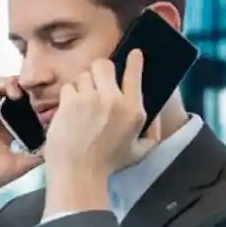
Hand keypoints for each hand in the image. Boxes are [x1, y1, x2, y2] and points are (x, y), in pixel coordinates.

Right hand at [0, 77, 43, 198]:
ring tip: (11, 89)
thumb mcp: (17, 166)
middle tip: (27, 90)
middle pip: (5, 91)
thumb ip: (36, 155)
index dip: (31, 98)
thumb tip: (59, 147)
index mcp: (4, 128)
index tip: (43, 98)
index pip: (20, 105)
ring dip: (0, 84)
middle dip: (17, 86)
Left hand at [43, 49, 156, 178]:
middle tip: (94, 85)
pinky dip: (68, 98)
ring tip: (80, 105)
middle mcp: (114, 100)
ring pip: (82, 76)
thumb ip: (151, 132)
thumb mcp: (140, 151)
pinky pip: (68, 88)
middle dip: (98, 71)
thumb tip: (157, 118)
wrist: (78, 173)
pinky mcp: (70, 103)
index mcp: (133, 110)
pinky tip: (69, 112)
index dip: (134, 60)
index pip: (135, 74)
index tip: (134, 53)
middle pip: (103, 65)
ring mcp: (91, 99)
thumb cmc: (108, 165)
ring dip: (81, 87)